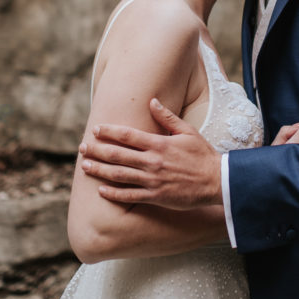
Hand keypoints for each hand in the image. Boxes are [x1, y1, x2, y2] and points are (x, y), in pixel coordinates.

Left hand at [79, 99, 221, 209]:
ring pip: (119, 175)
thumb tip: (152, 101)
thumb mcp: (188, 132)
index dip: (109, 132)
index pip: (127, 136)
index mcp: (159, 144)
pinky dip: (114, 193)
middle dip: (97, 150)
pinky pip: (130, 195)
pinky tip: (101, 190)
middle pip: (117, 155)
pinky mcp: (155, 197)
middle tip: (81, 148)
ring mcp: (152, 180)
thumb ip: (168, 117)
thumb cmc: (203, 155)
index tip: (96, 130)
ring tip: (85, 166)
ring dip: (100, 170)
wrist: (217, 182)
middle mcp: (152, 162)